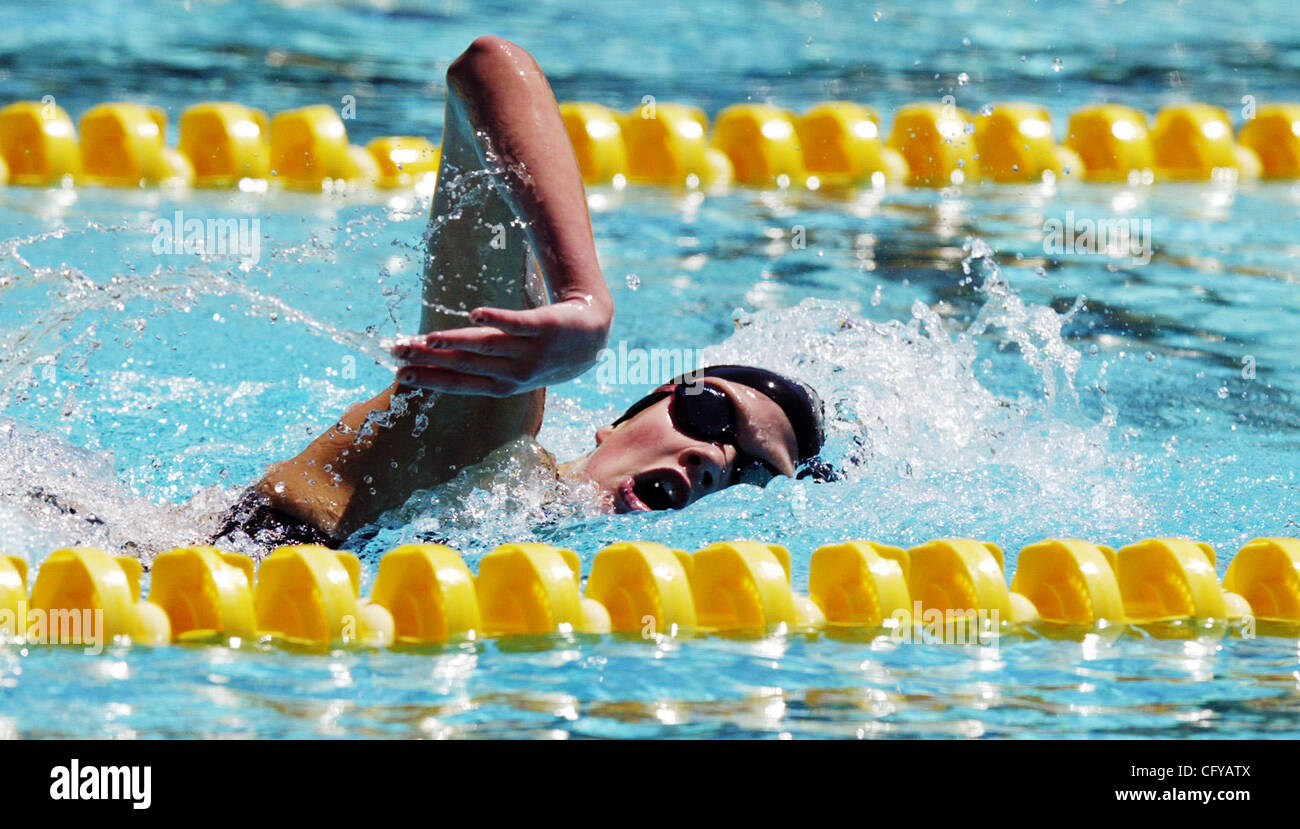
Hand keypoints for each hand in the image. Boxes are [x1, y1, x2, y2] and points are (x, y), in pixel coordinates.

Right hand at [391, 296, 611, 396]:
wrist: (593, 336)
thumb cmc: (544, 353)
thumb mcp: (512, 368)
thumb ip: (477, 365)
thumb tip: (432, 358)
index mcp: (505, 384)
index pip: (461, 383)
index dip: (431, 380)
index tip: (400, 374)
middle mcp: (517, 373)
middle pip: (467, 365)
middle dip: (431, 360)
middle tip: (399, 352)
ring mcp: (532, 351)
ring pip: (488, 346)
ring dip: (457, 343)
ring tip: (429, 339)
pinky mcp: (547, 326)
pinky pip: (520, 323)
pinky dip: (499, 319)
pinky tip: (475, 314)